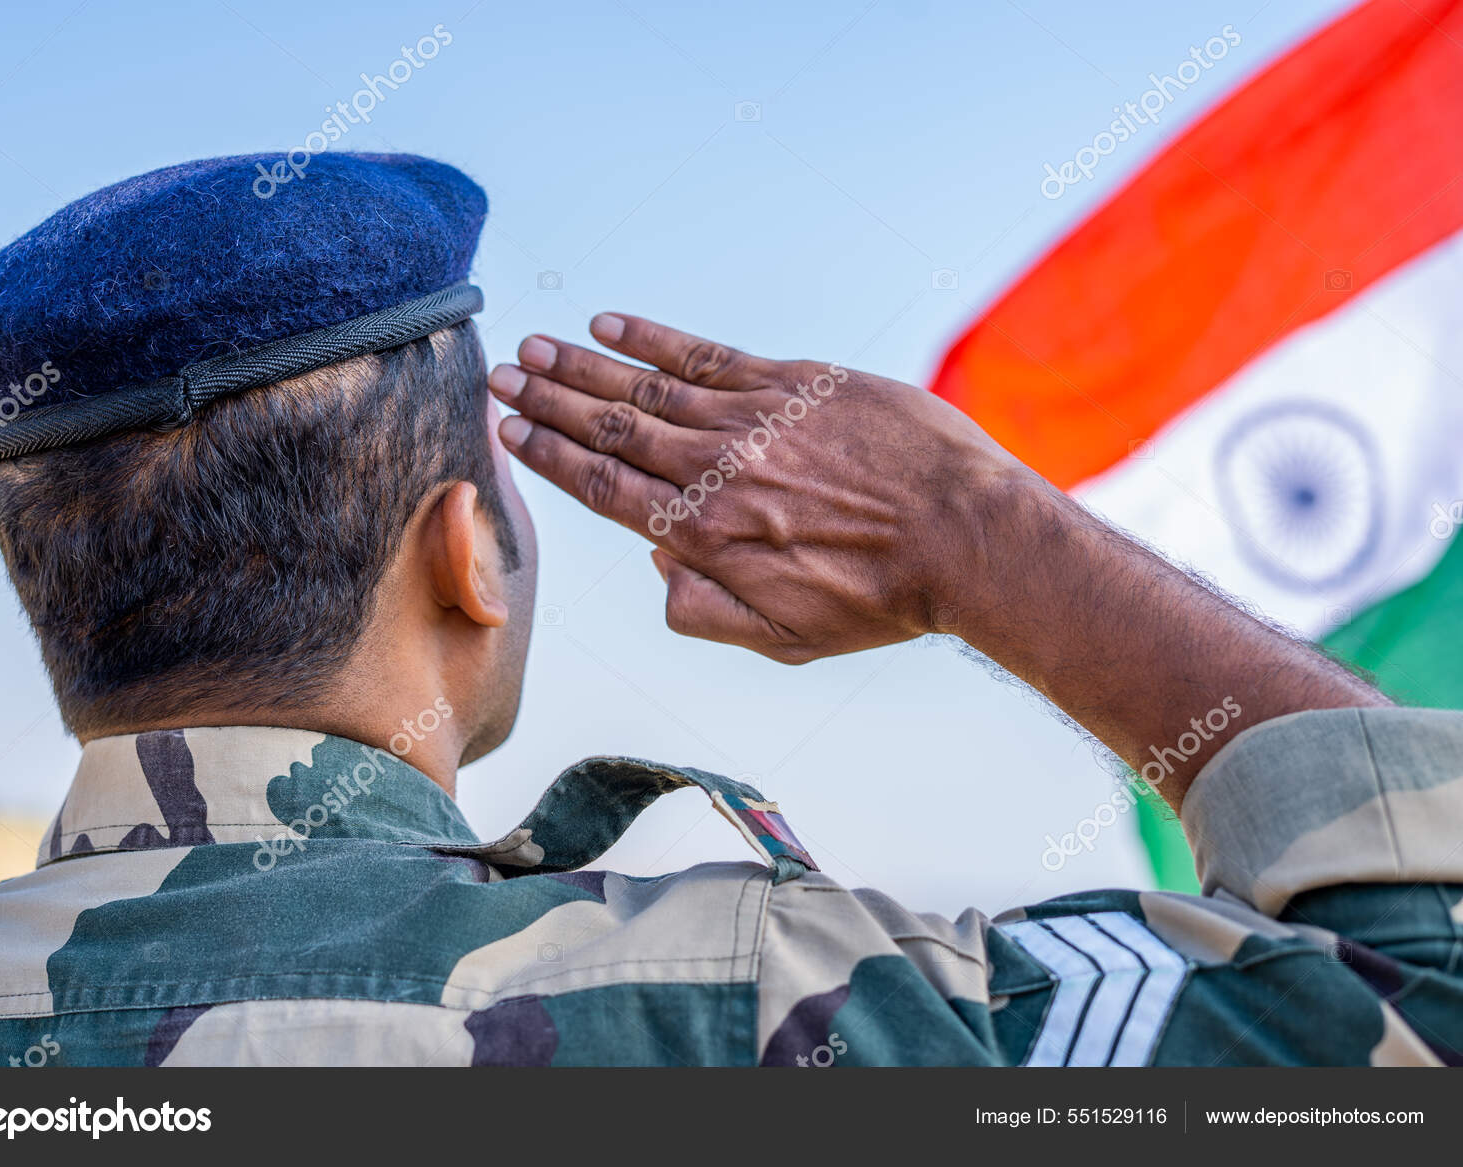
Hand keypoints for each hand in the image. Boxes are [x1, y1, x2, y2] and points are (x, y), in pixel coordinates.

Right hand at [487, 313, 1028, 662]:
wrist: (967, 537)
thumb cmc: (881, 597)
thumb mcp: (786, 639)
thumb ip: (706, 612)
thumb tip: (659, 570)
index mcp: (705, 536)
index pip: (605, 488)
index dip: (551, 456)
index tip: (509, 432)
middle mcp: (714, 470)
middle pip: (610, 429)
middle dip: (547, 402)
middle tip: (499, 377)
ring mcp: (751, 418)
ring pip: (646, 386)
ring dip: (583, 365)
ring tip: (535, 346)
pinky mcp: (793, 381)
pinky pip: (706, 354)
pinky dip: (654, 338)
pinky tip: (612, 322)